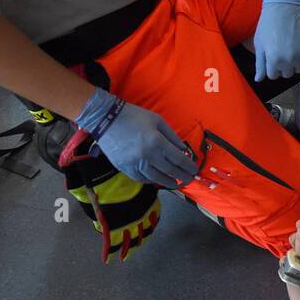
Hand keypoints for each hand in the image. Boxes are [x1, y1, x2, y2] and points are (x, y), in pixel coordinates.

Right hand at [75, 87, 197, 187]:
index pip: (178, 159)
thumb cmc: (134, 116)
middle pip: (169, 171)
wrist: (105, 118)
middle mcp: (147, 155)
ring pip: (155, 178)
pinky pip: (140, 178)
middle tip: (189, 180)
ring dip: (167, 182)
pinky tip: (157, 179)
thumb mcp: (157, 120)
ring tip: (175, 183)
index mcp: (157, 142)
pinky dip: (151, 180)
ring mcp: (134, 163)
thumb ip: (172, 136)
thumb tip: (182, 150)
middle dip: (181, 176)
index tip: (194, 170)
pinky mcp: (124, 167)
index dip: (188, 166)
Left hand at [254, 0, 299, 81]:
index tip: (273, 56)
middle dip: (284, 65)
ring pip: (299, 69)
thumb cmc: (268, 25)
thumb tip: (258, 80)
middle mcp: (289, 60)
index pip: (273, 75)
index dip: (272, 66)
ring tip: (293, 48)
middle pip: (287, 73)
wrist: (284, 7)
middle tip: (283, 51)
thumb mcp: (259, 45)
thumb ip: (260, 64)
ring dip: (296, 62)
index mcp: (273, 60)